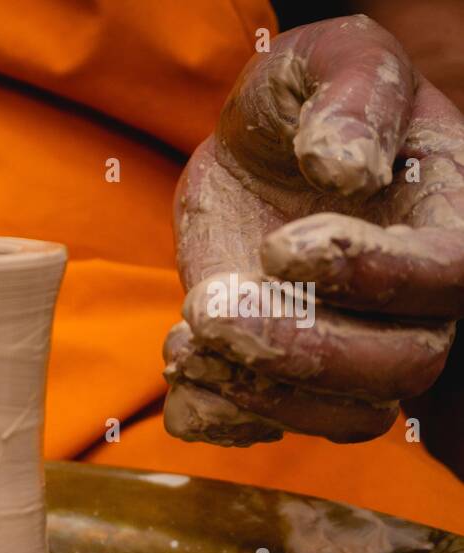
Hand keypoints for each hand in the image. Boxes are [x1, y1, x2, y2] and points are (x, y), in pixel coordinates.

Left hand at [165, 14, 462, 445]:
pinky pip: (263, 429)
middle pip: (400, 369)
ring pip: (343, 418)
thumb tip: (344, 166)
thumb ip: (352, 97)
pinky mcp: (281, 376)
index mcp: (446, 222)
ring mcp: (349, 350)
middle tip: (210, 308)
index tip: (281, 244)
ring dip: (257, 392)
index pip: (447, 275)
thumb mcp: (334, 59)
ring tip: (187, 337)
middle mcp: (412, 305)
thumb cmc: (307, 100)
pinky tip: (180, 361)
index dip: (372, 274)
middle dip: (301, 350)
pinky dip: (216, 416)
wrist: (254, 150)